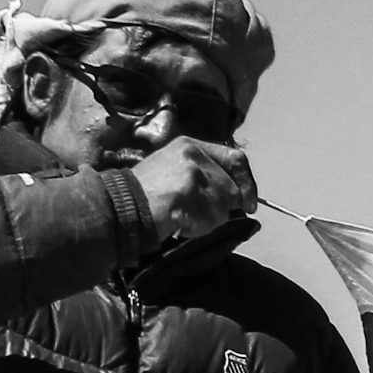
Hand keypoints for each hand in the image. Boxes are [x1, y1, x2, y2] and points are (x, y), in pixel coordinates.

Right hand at [128, 137, 256, 252]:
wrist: (122, 206)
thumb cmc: (144, 195)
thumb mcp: (173, 170)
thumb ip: (203, 175)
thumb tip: (238, 196)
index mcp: (190, 146)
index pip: (236, 158)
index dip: (247, 182)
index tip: (251, 203)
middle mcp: (195, 155)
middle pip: (231, 188)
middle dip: (222, 207)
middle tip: (197, 214)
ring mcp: (194, 173)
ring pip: (224, 207)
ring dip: (208, 219)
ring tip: (182, 216)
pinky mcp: (192, 193)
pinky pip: (213, 219)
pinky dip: (201, 227)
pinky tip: (180, 221)